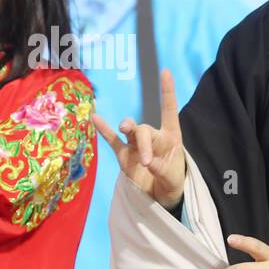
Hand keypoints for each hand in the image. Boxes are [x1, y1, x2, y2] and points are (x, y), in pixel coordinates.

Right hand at [92, 69, 186, 210]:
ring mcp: (136, 144)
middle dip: (144, 144)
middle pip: (144, 129)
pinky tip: (95, 118)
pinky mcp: (123, 154)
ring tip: (124, 129)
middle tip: (147, 163)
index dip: (167, 92)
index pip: (169, 111)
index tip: (165, 72)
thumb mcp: (172, 178)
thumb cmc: (171, 181)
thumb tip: (146, 162)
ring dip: (127, 128)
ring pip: (130, 131)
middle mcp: (153, 137)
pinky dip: (104, 129)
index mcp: (170, 137)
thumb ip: (161, 169)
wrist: (160, 197)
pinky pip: (112, 140)